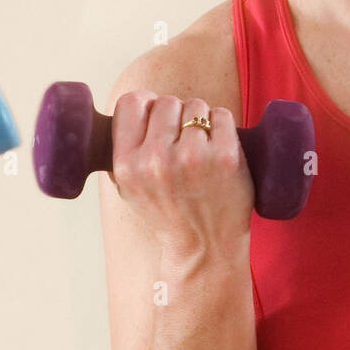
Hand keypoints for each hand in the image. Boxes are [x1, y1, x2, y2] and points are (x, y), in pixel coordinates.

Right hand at [110, 92, 254, 261]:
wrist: (204, 247)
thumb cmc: (167, 212)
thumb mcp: (129, 189)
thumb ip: (124, 150)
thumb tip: (132, 107)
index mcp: (126, 166)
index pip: (130, 102)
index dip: (144, 106)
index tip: (154, 120)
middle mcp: (156, 161)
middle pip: (165, 102)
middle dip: (175, 117)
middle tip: (181, 145)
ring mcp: (192, 158)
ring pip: (195, 106)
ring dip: (200, 123)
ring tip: (199, 153)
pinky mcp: (225, 157)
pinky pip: (221, 116)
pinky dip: (222, 129)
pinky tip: (217, 154)